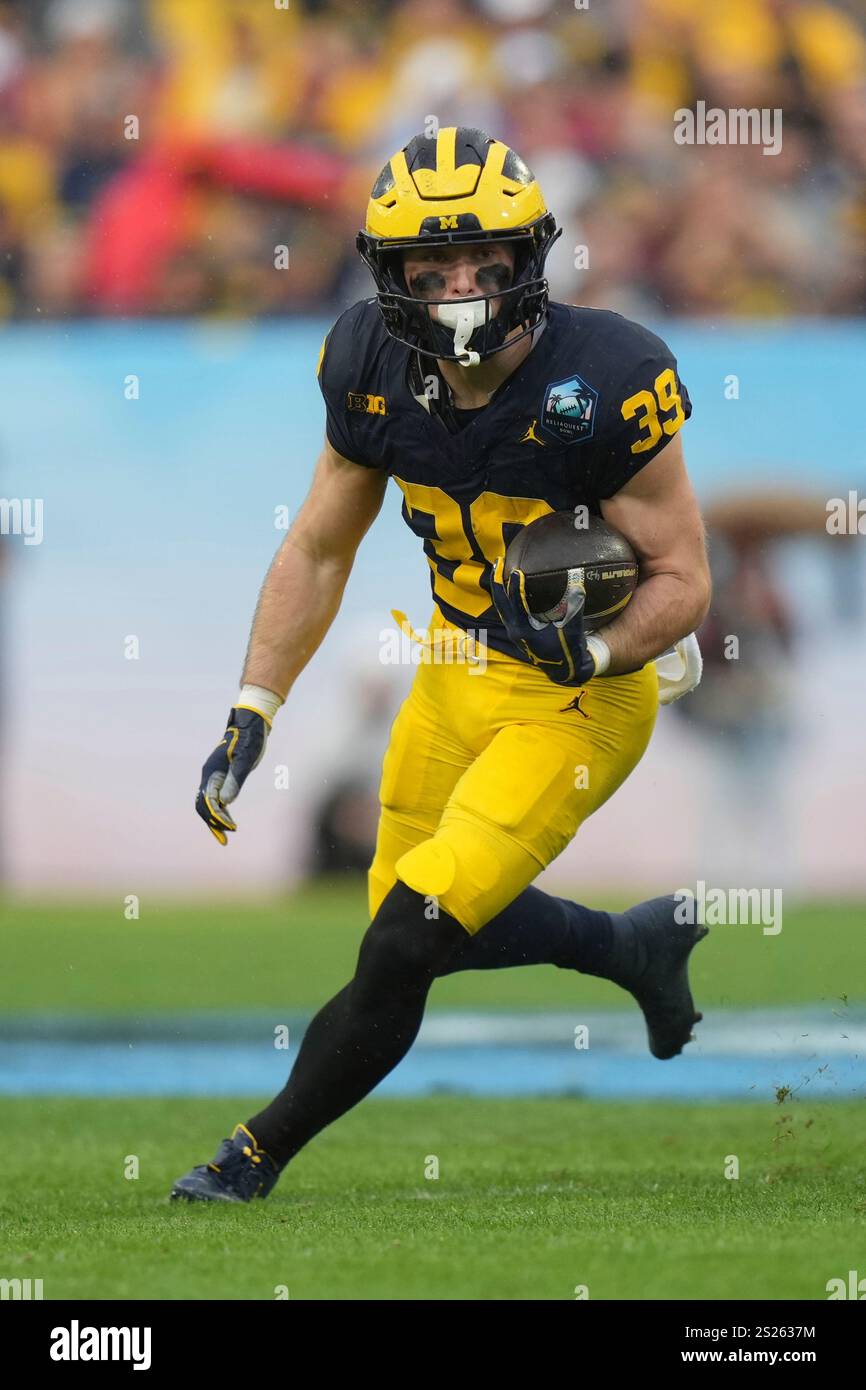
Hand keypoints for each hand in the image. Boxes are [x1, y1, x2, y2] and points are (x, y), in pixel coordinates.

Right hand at [195, 707, 269, 844]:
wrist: (249, 726)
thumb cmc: (248, 741)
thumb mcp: (245, 761)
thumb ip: (235, 781)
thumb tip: (225, 802)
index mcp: (211, 773)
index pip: (209, 801)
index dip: (218, 817)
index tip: (231, 828)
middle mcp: (209, 776)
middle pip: (203, 806)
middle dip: (212, 823)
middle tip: (224, 839)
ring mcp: (214, 777)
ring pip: (208, 803)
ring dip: (215, 819)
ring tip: (226, 836)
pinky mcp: (221, 777)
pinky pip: (216, 798)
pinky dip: (221, 811)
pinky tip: (229, 820)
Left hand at [490, 558, 596, 686]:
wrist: (565, 670)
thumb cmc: (569, 651)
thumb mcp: (572, 630)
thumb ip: (574, 609)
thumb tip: (577, 587)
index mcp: (525, 631)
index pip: (516, 604)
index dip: (515, 586)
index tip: (516, 570)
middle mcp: (515, 631)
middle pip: (500, 602)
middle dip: (497, 581)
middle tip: (498, 561)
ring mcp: (514, 632)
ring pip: (501, 606)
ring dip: (499, 588)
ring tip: (499, 569)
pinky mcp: (517, 632)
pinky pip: (507, 611)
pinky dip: (505, 597)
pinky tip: (508, 587)